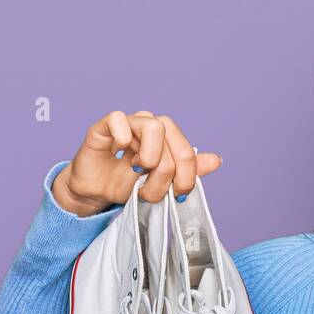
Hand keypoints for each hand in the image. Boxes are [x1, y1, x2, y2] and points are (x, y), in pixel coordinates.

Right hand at [52, 110, 221, 214]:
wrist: (97, 193)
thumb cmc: (128, 184)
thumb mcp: (162, 184)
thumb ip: (188, 172)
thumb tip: (216, 160)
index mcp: (166, 138)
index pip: (187, 150)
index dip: (187, 175)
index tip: (178, 195)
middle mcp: (149, 125)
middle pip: (173, 140)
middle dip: (167, 173)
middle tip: (152, 191)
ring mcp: (127, 123)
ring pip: (152, 126)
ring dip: (149, 158)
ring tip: (137, 172)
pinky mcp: (103, 126)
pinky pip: (119, 119)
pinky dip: (123, 138)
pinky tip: (118, 155)